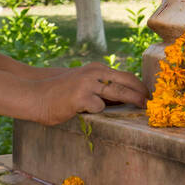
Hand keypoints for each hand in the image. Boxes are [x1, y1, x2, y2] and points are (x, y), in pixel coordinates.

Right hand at [26, 62, 149, 127]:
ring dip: (132, 100)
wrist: (35, 95)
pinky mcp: (80, 97)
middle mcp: (94, 73)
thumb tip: (124, 99)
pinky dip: (101, 111)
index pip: (125, 75)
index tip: (148, 96)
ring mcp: (88, 84)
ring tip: (141, 108)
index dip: (138, 86)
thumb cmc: (60, 93)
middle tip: (150, 103)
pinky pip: (99, 106)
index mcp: (97, 69)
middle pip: (126, 81)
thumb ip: (101, 88)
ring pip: (118, 92)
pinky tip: (95, 114)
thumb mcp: (83, 83)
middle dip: (141, 93)